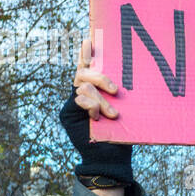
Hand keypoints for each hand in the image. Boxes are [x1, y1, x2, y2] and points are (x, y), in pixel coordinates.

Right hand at [59, 35, 132, 186]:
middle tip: (116, 89)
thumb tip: (126, 83)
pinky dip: (90, 106)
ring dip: (100, 100)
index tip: (90, 38)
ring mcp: (74, 102)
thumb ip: (120, 96)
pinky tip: (97, 116)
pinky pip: (78, 100)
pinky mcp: (67, 113)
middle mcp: (83, 92)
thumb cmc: (122, 133)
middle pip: (84, 72)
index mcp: (97, 89)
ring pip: (83, 87)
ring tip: (112, 114)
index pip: (89, 66)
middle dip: (100, 76)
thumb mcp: (126, 110)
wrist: (111, 157)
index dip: (87, 52)